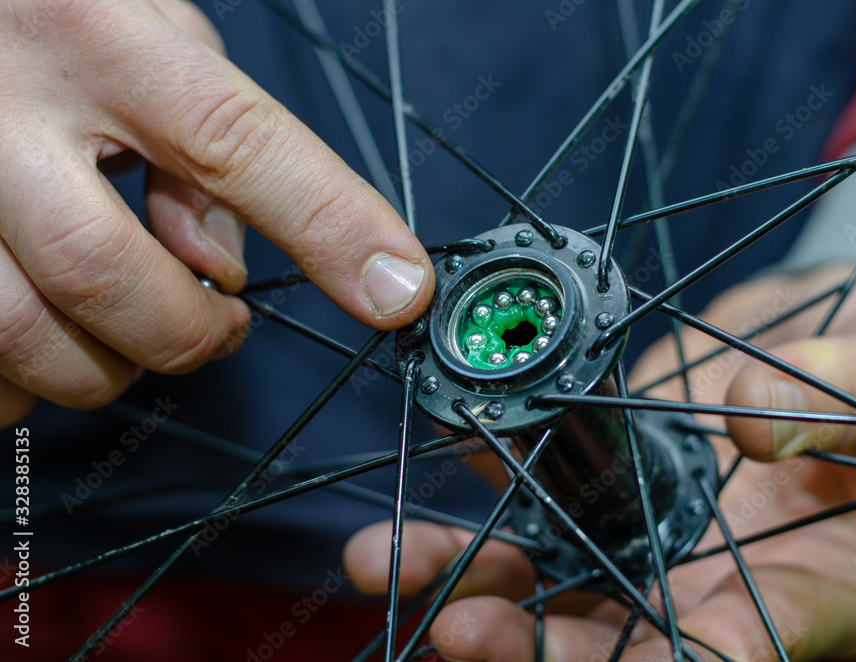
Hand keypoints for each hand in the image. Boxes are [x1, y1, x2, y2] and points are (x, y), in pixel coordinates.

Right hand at [0, 0, 432, 426]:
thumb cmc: (48, 12)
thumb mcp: (142, 25)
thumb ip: (204, 127)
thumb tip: (226, 259)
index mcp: (93, 38)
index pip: (233, 141)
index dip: (328, 227)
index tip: (396, 292)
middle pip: (109, 273)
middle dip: (188, 334)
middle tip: (220, 329)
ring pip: (23, 335)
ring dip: (102, 367)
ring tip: (125, 333)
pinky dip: (22, 381)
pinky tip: (43, 333)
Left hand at [344, 266, 855, 660]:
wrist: (845, 330)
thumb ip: (830, 399)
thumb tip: (751, 421)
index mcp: (809, 592)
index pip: (735, 657)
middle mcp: (711, 582)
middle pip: (615, 642)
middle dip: (533, 649)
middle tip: (462, 635)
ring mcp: (649, 531)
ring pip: (552, 582)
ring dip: (469, 584)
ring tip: (390, 571)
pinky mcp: (606, 471)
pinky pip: (532, 492)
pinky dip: (472, 494)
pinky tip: (409, 496)